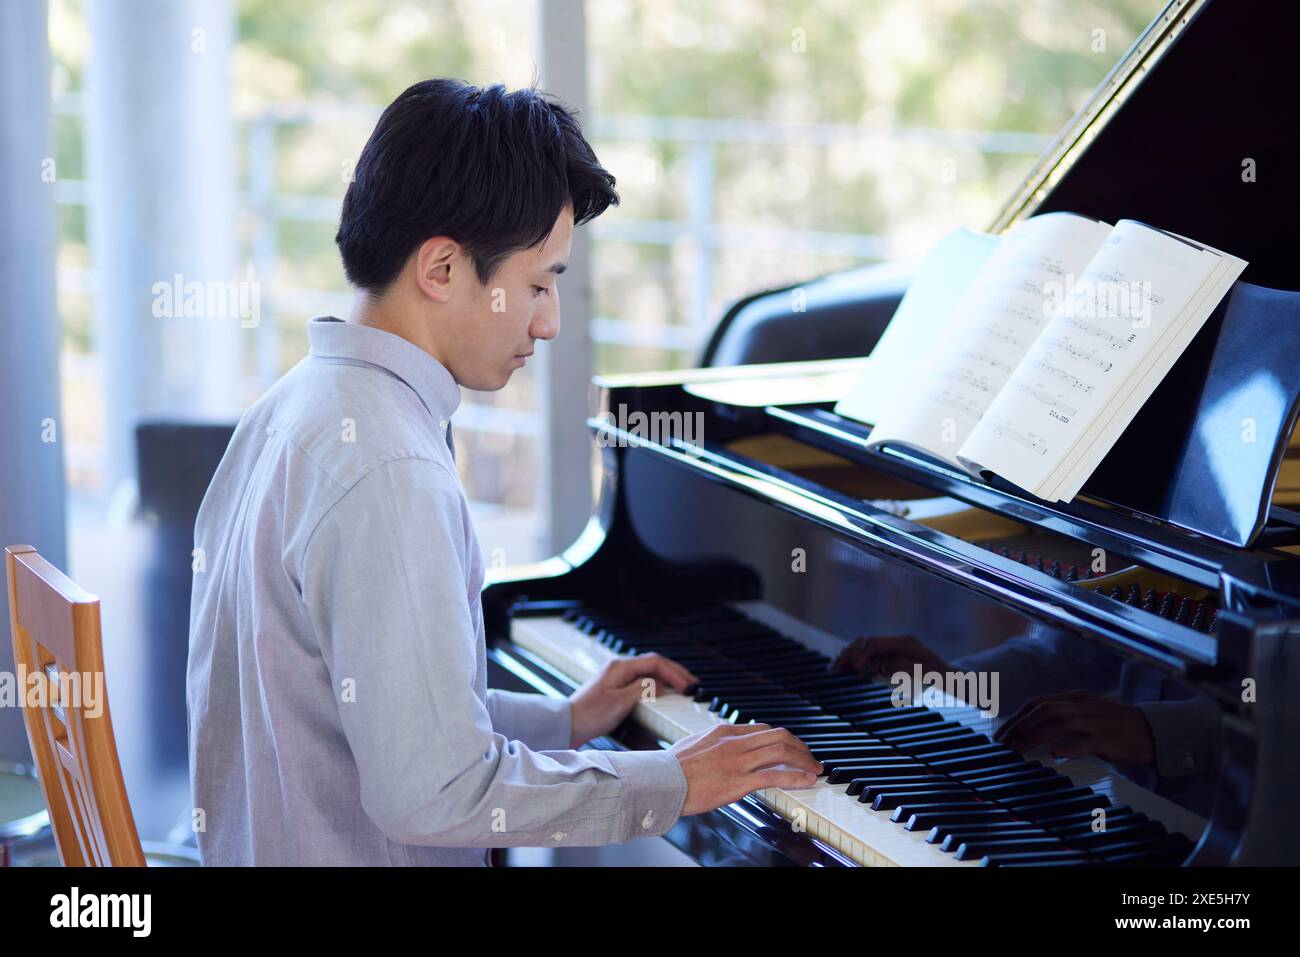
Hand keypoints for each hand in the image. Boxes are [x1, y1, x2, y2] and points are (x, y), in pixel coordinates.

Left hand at [568, 653, 696, 747]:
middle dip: (675, 673)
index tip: (688, 687)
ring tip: (683, 688)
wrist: (568, 725)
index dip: (675, 673)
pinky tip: (664, 693)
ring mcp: (617, 677)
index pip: (656, 662)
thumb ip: (643, 690)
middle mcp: (619, 668)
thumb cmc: (590, 714)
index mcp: (621, 666)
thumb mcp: (620, 702)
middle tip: (693, 685)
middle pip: (654, 664)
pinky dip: (657, 685)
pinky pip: (642, 681)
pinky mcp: (616, 688)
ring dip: (667, 678)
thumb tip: (662, 684)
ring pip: (649, 672)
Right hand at [671, 723, 822, 815]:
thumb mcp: (695, 746)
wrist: (660, 781)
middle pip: (778, 736)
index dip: (783, 738)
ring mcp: (737, 761)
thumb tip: (723, 749)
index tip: (792, 747)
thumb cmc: (672, 769)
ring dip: (803, 760)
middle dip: (800, 746)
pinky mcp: (738, 782)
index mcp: (724, 732)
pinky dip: (796, 776)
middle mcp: (734, 742)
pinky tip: (807, 780)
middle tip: (811, 757)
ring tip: (815, 769)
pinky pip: (774, 776)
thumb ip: (713, 745)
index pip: (762, 729)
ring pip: (780, 752)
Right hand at [832, 634, 949, 677]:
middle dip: (849, 654)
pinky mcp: (889, 657)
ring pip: (864, 647)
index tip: (853, 668)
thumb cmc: (942, 678)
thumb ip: (906, 668)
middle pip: (866, 643)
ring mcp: (892, 648)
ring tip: (835, 669)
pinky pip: (868, 655)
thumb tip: (883, 665)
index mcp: (905, 643)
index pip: (876, 644)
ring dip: (849, 657)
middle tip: (835, 669)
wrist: (952, 678)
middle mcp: (896, 642)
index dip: (862, 655)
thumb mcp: (928, 673)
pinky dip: (855, 661)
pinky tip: (845, 670)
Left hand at [994, 690, 1155, 765]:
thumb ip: (1062, 718)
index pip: (1038, 703)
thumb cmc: (1115, 726)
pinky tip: (1055, 753)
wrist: (1153, 731)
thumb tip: (1030, 730)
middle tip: (1004, 744)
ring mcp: (1096, 721)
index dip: (1017, 718)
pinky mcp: (1109, 739)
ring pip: (1061, 723)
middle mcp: (1082, 706)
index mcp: (1075, 699)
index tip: (1001, 734)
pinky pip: (1087, 742)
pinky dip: (1070, 747)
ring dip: (1036, 736)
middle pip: (1044, 711)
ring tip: (1019, 750)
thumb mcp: (1086, 714)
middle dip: (1020, 727)